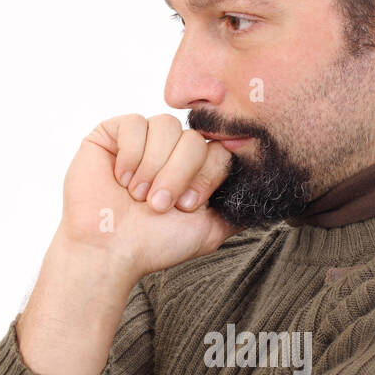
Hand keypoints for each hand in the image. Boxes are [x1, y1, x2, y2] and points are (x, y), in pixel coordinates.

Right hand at [58, 113, 242, 278]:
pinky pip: (135, 123)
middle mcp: (170, 150)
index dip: (205, 176)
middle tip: (159, 206)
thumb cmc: (153, 244)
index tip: (187, 206)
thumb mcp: (209, 230)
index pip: (217, 150)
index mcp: (194, 169)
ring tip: (138, 195)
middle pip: (193, 138)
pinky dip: (131, 154)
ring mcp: (142, 139)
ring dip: (153, 167)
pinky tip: (121, 178)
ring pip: (166, 126)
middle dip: (178, 175)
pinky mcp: (113, 133)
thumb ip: (237, 210)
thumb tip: (265, 195)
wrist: (109, 251)